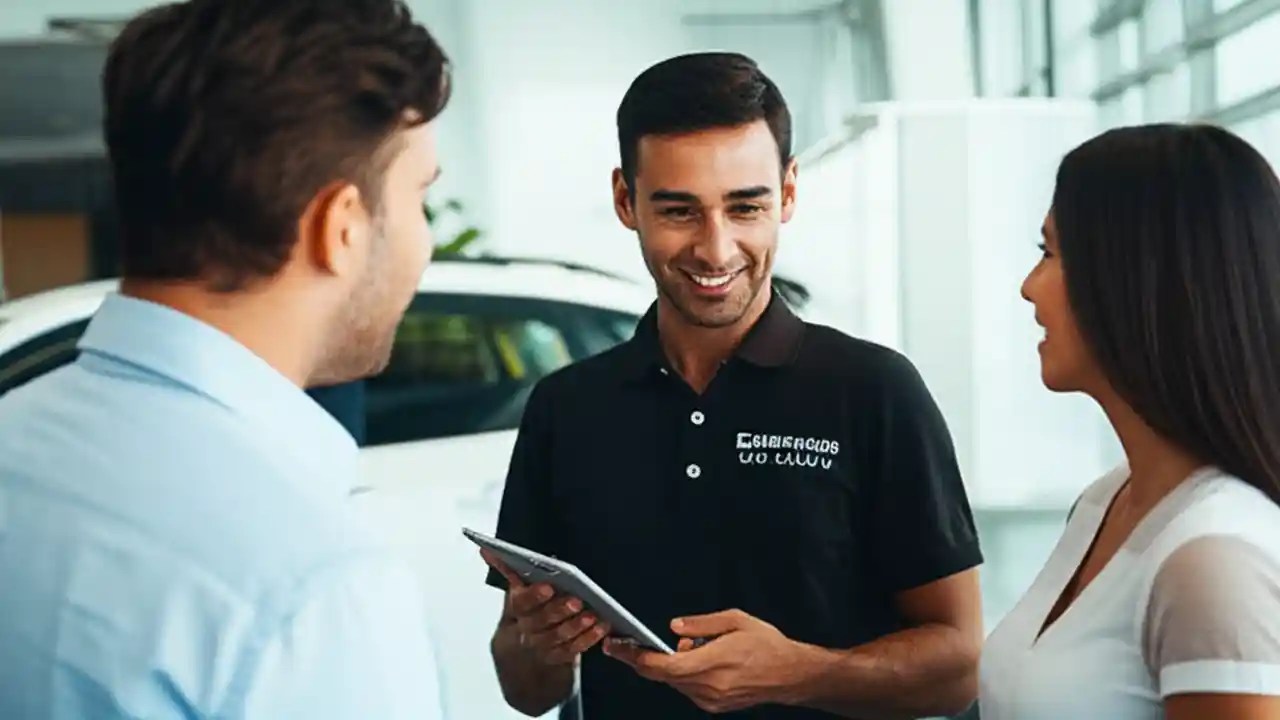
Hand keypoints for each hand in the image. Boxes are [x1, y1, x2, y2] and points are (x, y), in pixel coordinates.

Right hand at [481, 549, 610, 665]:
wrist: (523, 653)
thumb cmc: (526, 612)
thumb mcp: (516, 593)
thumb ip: (509, 572)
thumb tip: (486, 550)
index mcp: (515, 609)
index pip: (520, 603)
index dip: (533, 596)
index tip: (548, 587)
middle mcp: (525, 630)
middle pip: (539, 622)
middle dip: (558, 610)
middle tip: (576, 601)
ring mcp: (541, 647)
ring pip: (557, 638)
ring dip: (576, 626)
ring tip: (593, 615)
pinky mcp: (557, 658)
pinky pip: (572, 651)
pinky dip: (587, 639)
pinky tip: (600, 628)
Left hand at [603, 608, 808, 713]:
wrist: (791, 675)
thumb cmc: (767, 646)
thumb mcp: (736, 620)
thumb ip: (701, 623)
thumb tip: (674, 627)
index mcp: (713, 662)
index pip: (663, 665)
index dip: (636, 657)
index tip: (618, 646)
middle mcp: (709, 686)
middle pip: (662, 676)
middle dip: (642, 659)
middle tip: (625, 643)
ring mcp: (711, 699)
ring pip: (673, 682)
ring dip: (667, 665)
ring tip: (688, 645)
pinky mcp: (714, 705)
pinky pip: (686, 688)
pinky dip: (682, 673)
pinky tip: (697, 658)